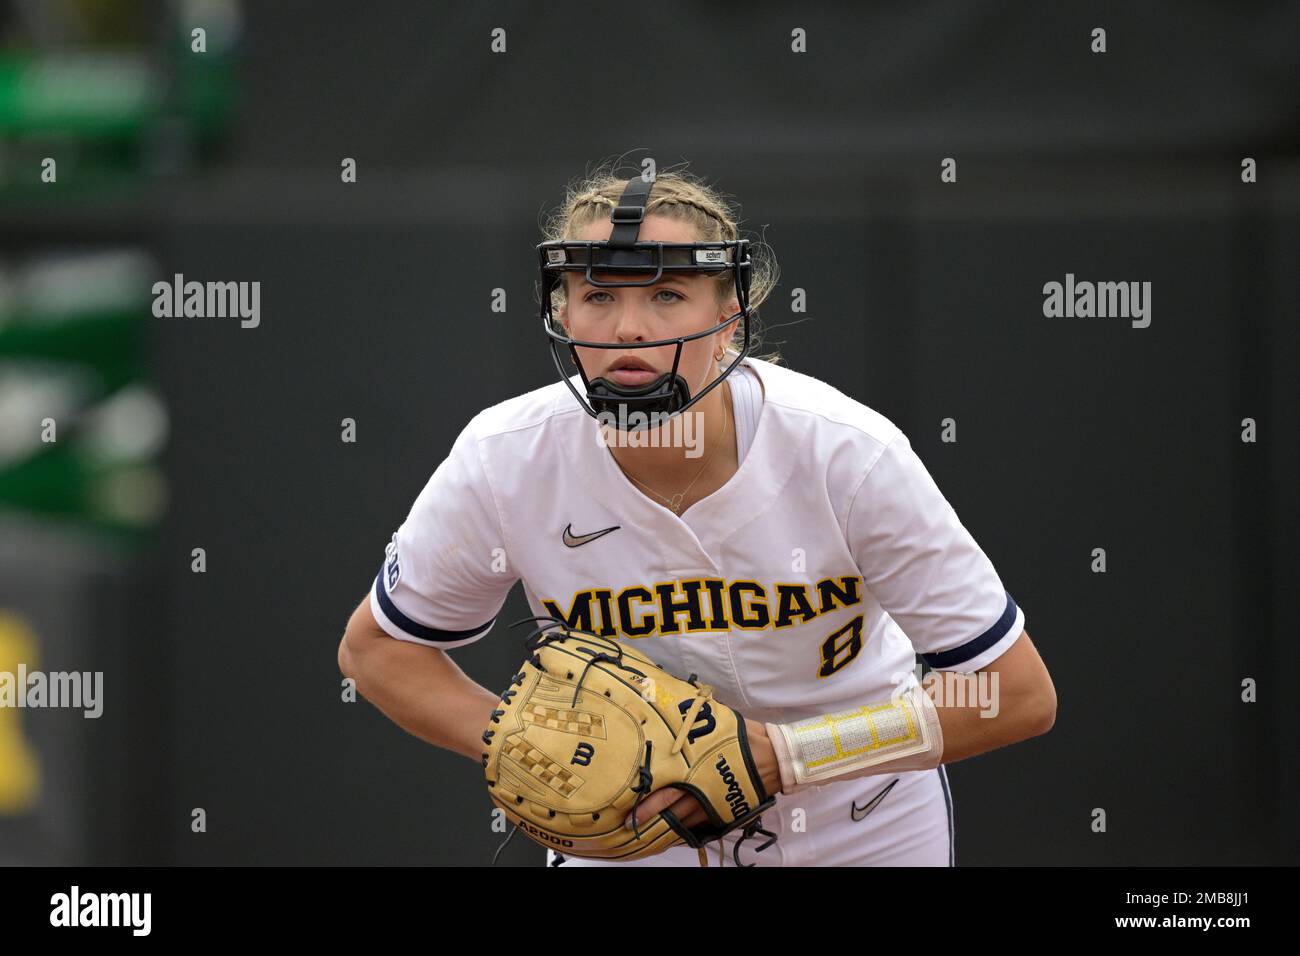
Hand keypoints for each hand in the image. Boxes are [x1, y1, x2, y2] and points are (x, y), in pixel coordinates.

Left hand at [624, 719, 782, 831]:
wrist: (777, 758)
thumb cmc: (747, 740)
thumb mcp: (721, 727)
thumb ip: (699, 727)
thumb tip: (678, 715)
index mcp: (699, 767)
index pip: (668, 784)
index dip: (649, 795)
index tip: (632, 802)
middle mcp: (704, 788)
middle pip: (672, 804)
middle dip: (651, 813)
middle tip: (632, 821)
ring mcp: (715, 803)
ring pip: (686, 818)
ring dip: (667, 823)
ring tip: (648, 828)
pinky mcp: (726, 811)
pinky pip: (703, 823)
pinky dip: (688, 827)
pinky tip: (676, 830)